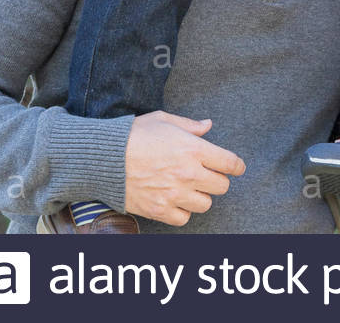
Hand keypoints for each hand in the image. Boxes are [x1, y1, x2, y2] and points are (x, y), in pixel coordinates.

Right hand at [124, 111, 245, 226]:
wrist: (102, 158)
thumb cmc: (133, 135)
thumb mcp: (164, 120)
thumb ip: (190, 125)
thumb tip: (208, 125)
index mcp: (193, 149)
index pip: (230, 163)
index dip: (237, 166)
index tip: (236, 168)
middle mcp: (188, 173)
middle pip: (222, 186)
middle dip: (217, 180)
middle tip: (208, 176)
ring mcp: (174, 193)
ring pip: (206, 204)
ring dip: (201, 196)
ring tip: (190, 188)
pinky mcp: (159, 209)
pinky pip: (184, 218)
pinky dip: (182, 211)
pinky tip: (175, 200)